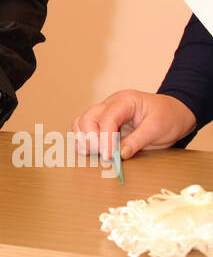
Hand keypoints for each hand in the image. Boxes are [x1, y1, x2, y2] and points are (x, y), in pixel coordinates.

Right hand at [72, 90, 196, 159]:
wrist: (174, 114)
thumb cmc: (168, 117)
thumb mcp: (158, 129)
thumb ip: (138, 140)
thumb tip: (119, 154)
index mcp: (125, 100)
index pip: (108, 117)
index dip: (105, 137)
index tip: (109, 156)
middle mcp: (110, 104)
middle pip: (88, 118)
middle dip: (91, 138)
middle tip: (103, 155)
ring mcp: (104, 113)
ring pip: (81, 123)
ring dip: (84, 140)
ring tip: (95, 154)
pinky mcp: (102, 124)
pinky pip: (84, 130)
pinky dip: (84, 141)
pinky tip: (93, 152)